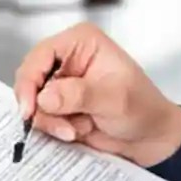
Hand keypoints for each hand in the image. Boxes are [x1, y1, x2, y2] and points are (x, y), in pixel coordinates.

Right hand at [14, 22, 180, 167]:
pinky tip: (77, 132)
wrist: (150, 138)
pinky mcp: (59, 106)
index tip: (30, 109)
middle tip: (62, 127)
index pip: (41, 54)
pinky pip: (41, 118)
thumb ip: (79, 95)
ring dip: (52, 122)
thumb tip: (45, 97)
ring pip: (33, 103)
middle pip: (31, 79)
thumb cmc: (142, 108)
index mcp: (81, 42)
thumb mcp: (114, 99)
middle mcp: (67, 59)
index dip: (30, 81)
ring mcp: (62, 84)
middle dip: (42, 108)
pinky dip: (55, 129)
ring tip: (77, 129)